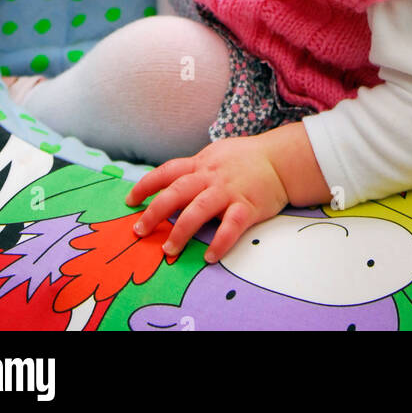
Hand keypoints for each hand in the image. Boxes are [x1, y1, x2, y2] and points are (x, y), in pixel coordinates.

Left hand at [126, 134, 289, 262]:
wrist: (281, 159)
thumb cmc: (247, 159)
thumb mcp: (217, 155)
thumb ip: (196, 169)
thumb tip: (171, 184)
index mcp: (201, 164)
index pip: (167, 171)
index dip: (146, 185)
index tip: (130, 201)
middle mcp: (211, 176)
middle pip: (176, 192)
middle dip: (154, 212)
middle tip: (139, 230)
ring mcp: (229, 191)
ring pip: (198, 209)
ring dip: (180, 230)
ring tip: (168, 249)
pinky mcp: (247, 206)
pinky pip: (230, 226)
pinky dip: (219, 242)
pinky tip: (209, 256)